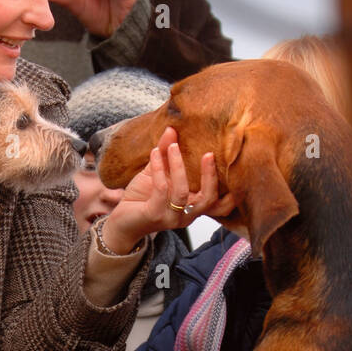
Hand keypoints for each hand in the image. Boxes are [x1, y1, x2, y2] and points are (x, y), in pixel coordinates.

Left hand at [98, 127, 235, 253]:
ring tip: (172, 145)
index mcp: (193, 207)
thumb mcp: (157, 172)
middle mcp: (186, 216)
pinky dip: (159, 169)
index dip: (231, 190)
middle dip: (210, 176)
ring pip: (182, 193)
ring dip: (178, 166)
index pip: (220, 204)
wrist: (120, 221)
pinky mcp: (154, 215)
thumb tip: (172, 129)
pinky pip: (161, 190)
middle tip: (208, 154)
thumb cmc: (142, 198)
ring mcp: (171, 218)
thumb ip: (166, 153)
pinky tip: (154, 154)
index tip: (229, 162)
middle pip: (209, 200)